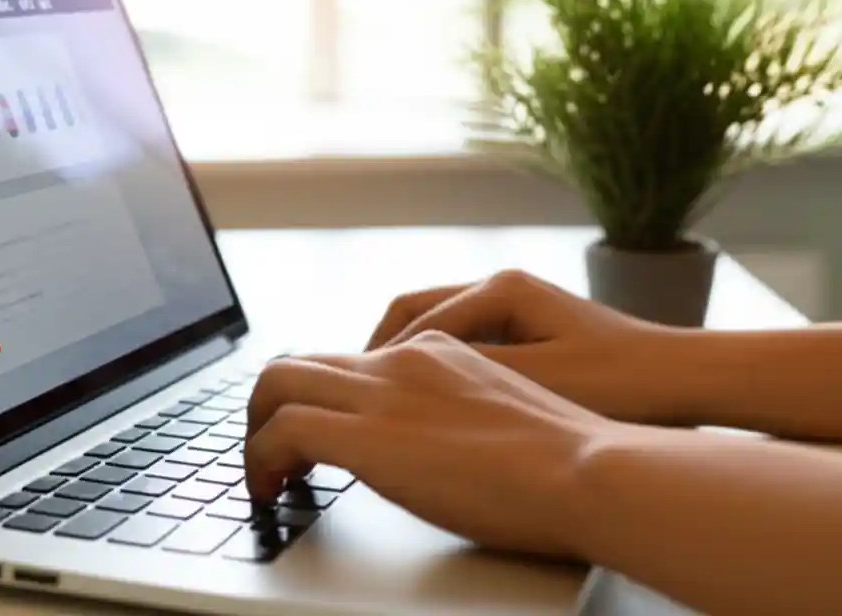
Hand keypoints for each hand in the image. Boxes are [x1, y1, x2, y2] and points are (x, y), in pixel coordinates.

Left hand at [244, 331, 637, 557]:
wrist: (585, 469)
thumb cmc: (567, 462)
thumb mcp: (506, 416)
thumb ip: (461, 416)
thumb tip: (440, 451)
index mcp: (437, 352)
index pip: (352, 360)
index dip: (321, 396)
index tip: (314, 432)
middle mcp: (400, 361)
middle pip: (301, 360)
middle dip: (270, 404)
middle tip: (268, 447)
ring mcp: (380, 392)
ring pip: (277, 383)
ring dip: (256, 428)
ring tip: (261, 473)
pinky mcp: (364, 435)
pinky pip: (281, 432)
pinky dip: (260, 459)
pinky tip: (269, 490)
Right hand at [366, 270, 695, 423]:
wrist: (689, 384)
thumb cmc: (618, 380)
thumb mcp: (529, 377)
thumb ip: (461, 370)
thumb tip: (398, 372)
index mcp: (500, 288)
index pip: (410, 316)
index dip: (374, 355)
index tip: (350, 389)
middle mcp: (506, 288)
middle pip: (419, 315)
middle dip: (386, 353)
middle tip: (358, 394)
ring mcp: (523, 311)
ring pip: (445, 334)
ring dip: (415, 365)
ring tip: (392, 405)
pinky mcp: (538, 337)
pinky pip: (473, 350)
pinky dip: (447, 375)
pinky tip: (442, 410)